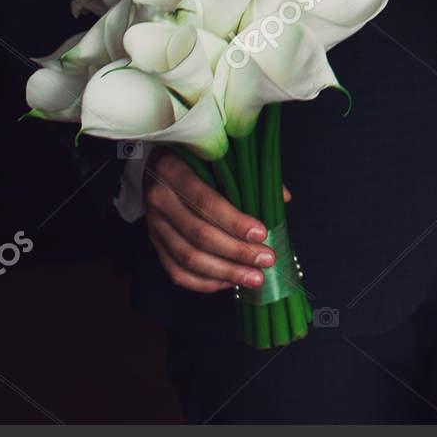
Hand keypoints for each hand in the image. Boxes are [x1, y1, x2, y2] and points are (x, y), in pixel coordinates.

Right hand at [142, 147, 291, 293]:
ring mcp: (154, 224)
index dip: (234, 222)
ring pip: (188, 259)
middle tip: (266, 260)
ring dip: (225, 272)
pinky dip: (204, 282)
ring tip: (254, 278)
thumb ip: (248, 173)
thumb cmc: (197, 156)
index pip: (206, 202)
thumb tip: (282, 198)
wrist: (157, 162)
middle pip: (198, 235)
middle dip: (237, 252)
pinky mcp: (155, 243)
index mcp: (174, 170)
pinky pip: (176, 272)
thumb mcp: (218, 153)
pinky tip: (229, 282)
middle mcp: (159, 199)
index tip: (262, 234)